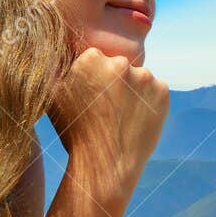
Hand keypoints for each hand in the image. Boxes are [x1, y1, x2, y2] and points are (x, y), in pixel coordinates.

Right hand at [47, 47, 169, 196]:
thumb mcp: (53, 98)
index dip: (92, 79)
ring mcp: (144, 76)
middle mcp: (120, 62)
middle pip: (117, 66)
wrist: (105, 165)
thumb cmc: (74, 133)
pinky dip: (148, 101)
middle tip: (107, 108)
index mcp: (91, 58)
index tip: (90, 97)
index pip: (94, 58)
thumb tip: (53, 51)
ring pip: (137, 78)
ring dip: (132, 91)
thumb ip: (57, 71)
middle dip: (113, 82)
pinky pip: (154, 90)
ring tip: (121, 117)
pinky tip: (136, 118)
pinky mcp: (163, 91)